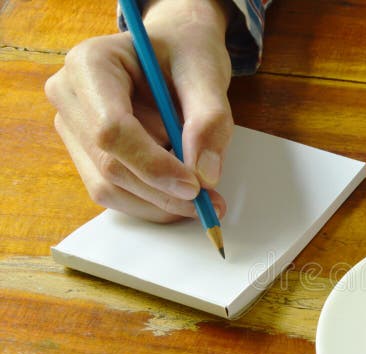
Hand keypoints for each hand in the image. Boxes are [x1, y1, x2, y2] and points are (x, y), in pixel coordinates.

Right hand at [45, 0, 232, 221]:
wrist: (174, 51)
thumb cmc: (186, 53)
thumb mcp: (207, 73)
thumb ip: (210, 120)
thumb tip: (204, 175)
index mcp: (90, 64)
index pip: (111, 130)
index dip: (154, 165)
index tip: (196, 185)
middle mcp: (69, 97)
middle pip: (110, 166)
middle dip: (163, 192)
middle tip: (210, 203)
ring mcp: (73, 129)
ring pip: (109, 188)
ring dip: (159, 203)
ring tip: (204, 199)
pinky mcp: (87, 154)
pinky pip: (115, 193)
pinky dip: (153, 203)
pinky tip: (182, 195)